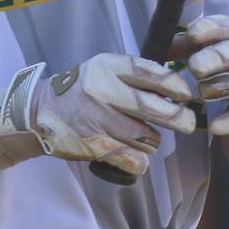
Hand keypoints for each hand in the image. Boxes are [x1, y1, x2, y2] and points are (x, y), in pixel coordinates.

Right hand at [2, 55, 195, 178]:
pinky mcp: (96, 146)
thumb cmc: (81, 90)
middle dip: (179, 118)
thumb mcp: (103, 70)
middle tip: (188, 123)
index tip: (186, 95)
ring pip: (147, 137)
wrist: (39, 111)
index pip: (151, 74)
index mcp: (108, 67)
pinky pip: (135, 159)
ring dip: (152, 141)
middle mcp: (103, 91)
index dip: (175, 86)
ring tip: (143, 138)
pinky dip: (140, 161)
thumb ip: (134, 74)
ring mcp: (99, 120)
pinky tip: (134, 156)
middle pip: (154, 108)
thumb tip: (175, 88)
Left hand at [169, 15, 228, 136]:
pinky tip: (214, 127)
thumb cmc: (225, 57)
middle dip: (214, 58)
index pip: (223, 26)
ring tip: (201, 92)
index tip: (192, 34)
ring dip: (219, 86)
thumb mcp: (207, 45)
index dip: (208, 29)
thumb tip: (156, 49)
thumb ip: (182, 46)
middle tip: (195, 67)